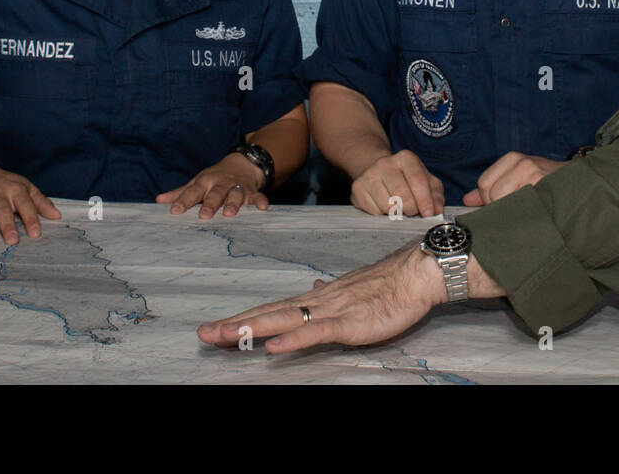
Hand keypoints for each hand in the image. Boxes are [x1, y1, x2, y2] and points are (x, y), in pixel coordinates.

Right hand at [0, 158, 61, 244]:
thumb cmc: (6, 185)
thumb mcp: (25, 188)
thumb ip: (41, 202)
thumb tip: (57, 216)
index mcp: (15, 189)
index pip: (25, 204)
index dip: (31, 219)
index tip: (35, 233)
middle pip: (3, 210)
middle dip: (8, 225)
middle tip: (13, 240)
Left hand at [156, 152, 268, 218]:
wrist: (241, 164)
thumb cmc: (214, 178)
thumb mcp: (197, 182)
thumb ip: (181, 193)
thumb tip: (159, 200)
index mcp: (204, 182)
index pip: (192, 192)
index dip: (183, 201)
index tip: (174, 211)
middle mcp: (221, 184)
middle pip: (215, 194)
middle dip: (210, 204)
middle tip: (204, 216)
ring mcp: (237, 187)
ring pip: (235, 195)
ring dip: (233, 204)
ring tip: (230, 214)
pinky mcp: (251, 191)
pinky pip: (257, 196)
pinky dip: (260, 201)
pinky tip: (263, 208)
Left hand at [197, 241, 444, 352]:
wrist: (414, 273)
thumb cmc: (387, 284)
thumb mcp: (351, 290)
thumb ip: (328, 294)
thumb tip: (313, 289)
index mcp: (316, 298)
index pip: (272, 308)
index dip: (244, 316)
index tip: (216, 326)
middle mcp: (316, 302)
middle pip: (269, 312)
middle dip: (235, 323)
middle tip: (203, 334)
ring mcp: (331, 311)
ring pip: (285, 319)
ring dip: (253, 327)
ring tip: (225, 334)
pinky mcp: (349, 322)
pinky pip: (316, 331)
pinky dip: (293, 338)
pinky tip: (273, 346)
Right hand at [350, 149, 443, 217]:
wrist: (377, 169)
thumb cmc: (406, 177)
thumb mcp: (426, 180)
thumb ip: (435, 194)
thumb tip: (437, 210)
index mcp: (406, 158)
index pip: (417, 181)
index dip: (425, 201)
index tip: (429, 214)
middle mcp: (385, 163)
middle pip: (402, 195)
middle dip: (411, 209)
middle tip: (412, 211)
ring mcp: (369, 175)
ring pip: (387, 206)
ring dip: (397, 214)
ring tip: (399, 208)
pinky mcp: (357, 188)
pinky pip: (374, 212)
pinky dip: (383, 215)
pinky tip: (385, 207)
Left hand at [463, 151, 564, 205]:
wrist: (580, 183)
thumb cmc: (548, 182)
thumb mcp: (518, 177)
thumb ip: (492, 187)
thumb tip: (467, 200)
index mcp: (512, 159)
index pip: (484, 183)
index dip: (488, 200)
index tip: (501, 207)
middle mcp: (522, 162)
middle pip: (492, 193)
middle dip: (499, 207)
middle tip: (515, 211)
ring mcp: (535, 174)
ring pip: (506, 201)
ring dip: (514, 211)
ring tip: (528, 212)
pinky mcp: (546, 187)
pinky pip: (524, 206)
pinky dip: (526, 214)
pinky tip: (535, 214)